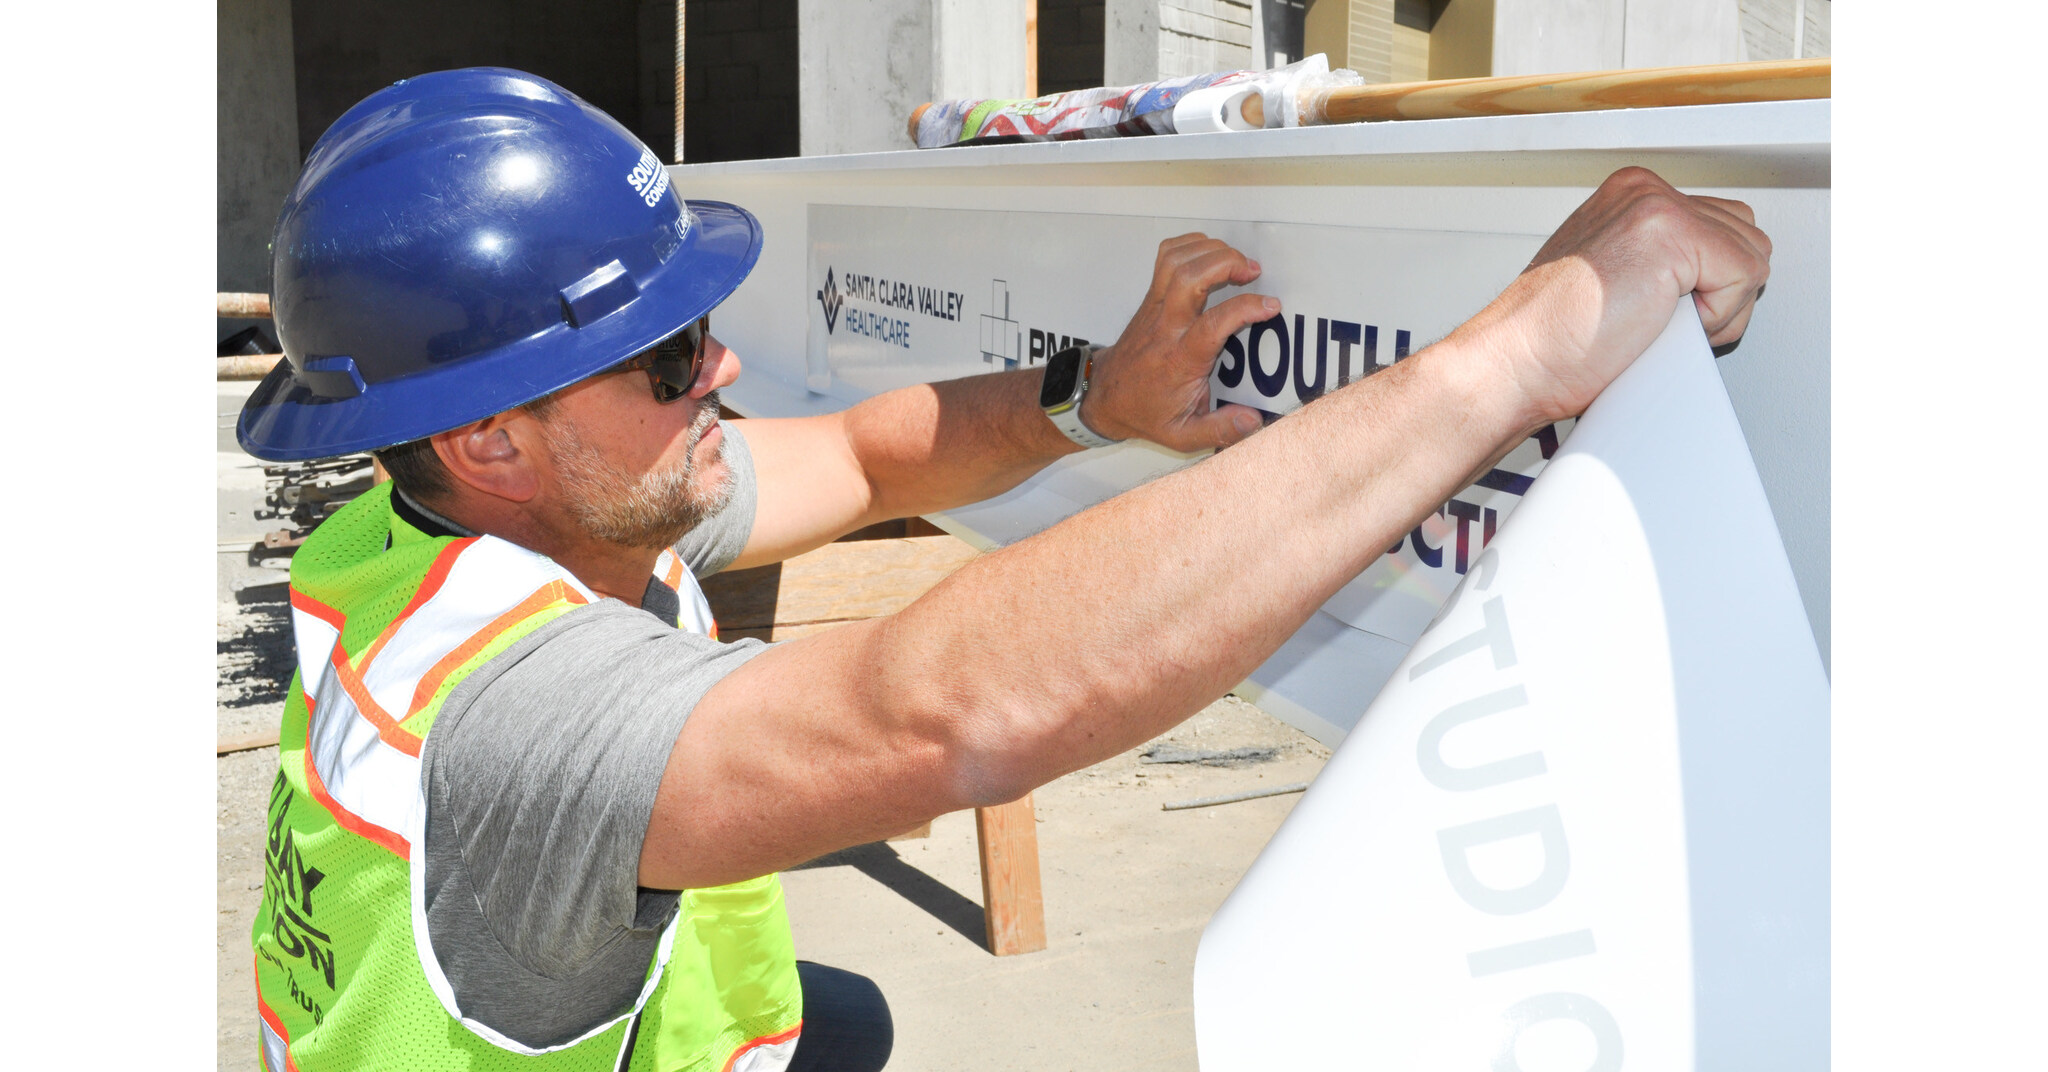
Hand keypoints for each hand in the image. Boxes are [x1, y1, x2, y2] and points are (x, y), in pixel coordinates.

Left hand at [1078, 234, 1277, 450]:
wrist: (1104, 397)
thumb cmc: (1147, 412)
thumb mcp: (1183, 435)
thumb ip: (1220, 429)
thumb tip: (1254, 421)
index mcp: (1180, 359)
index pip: (1213, 324)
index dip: (1244, 308)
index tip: (1271, 305)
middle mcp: (1166, 326)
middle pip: (1188, 277)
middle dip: (1225, 262)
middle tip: (1253, 270)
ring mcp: (1155, 306)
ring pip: (1175, 260)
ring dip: (1211, 249)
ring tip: (1237, 261)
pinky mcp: (1151, 296)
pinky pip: (1166, 256)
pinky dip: (1192, 245)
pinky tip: (1212, 255)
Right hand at [1453, 166, 1772, 428]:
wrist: (1512, 364)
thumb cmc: (1548, 343)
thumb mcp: (1609, 282)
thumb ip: (1658, 262)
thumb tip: (1712, 279)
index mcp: (1628, 196)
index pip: (1721, 229)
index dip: (1705, 287)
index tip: (1651, 312)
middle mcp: (1642, 190)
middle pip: (1745, 239)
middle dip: (1717, 294)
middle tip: (1653, 322)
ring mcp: (1656, 205)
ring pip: (1751, 257)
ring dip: (1717, 307)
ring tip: (1653, 323)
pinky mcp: (1671, 232)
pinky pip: (1744, 277)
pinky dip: (1715, 317)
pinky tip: (1657, 322)